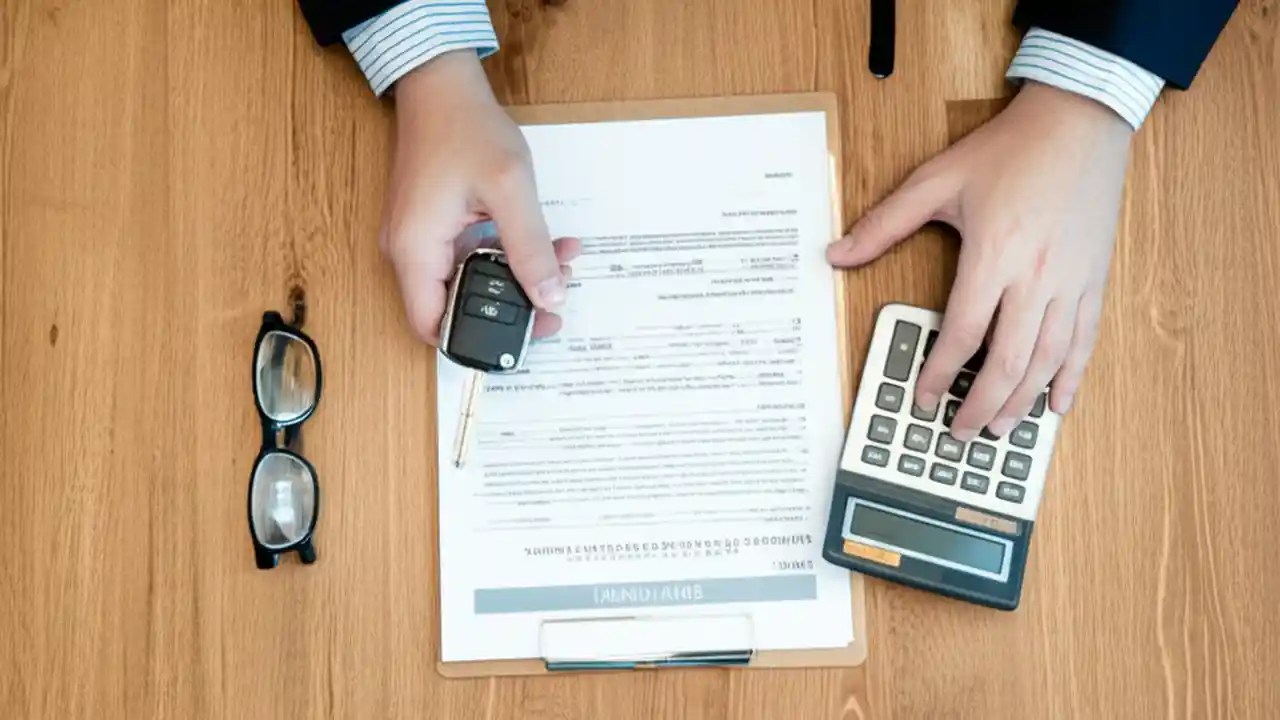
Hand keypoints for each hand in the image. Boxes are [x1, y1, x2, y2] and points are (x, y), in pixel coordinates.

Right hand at [380, 50, 577, 344]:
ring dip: (517, 276)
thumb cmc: (464, 127)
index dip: (475, 341)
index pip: (432, 327)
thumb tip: (549, 297)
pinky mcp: (435, 224)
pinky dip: (507, 252)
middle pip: (456, 307)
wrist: (440, 83)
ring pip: (471, 280)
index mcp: (416, 251)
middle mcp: (410, 251)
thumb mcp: (509, 190)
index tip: (521, 337)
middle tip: (555, 298)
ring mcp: (421, 238)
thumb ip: (530, 248)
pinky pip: (471, 255)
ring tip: (561, 261)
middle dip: (511, 306)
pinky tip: (545, 240)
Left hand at [827, 81, 1132, 439]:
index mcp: (994, 254)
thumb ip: (884, 223)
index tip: (924, 398)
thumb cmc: (1008, 150)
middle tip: (960, 432)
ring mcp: (1071, 282)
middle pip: (1009, 360)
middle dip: (981, 404)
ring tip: (1000, 430)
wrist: (1080, 120)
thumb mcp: (935, 180)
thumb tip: (836, 253)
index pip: (963, 332)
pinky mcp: (1095, 279)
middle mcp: (1036, 276)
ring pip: (1049, 360)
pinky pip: (1085, 341)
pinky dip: (1071, 377)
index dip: (941, 372)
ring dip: (1023, 402)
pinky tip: (1058, 404)